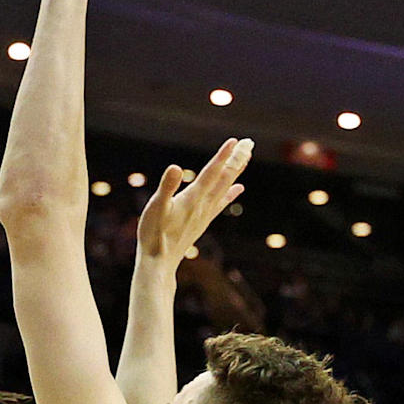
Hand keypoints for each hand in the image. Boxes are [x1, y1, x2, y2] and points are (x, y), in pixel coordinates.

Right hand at [132, 138, 252, 270]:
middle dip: (237, 159)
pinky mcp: (203, 220)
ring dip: (236, 170)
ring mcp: (205, 213)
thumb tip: (175, 167)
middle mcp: (204, 204)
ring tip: (246, 156)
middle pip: (225, 177)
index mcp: (193, 197)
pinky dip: (231, 192)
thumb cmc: (154, 234)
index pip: (212, 172)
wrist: (160, 262)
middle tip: (249, 142)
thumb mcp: (156, 207)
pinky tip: (238, 187)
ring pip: (226, 187)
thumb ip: (166, 187)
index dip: (223, 156)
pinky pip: (222, 202)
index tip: (236, 141)